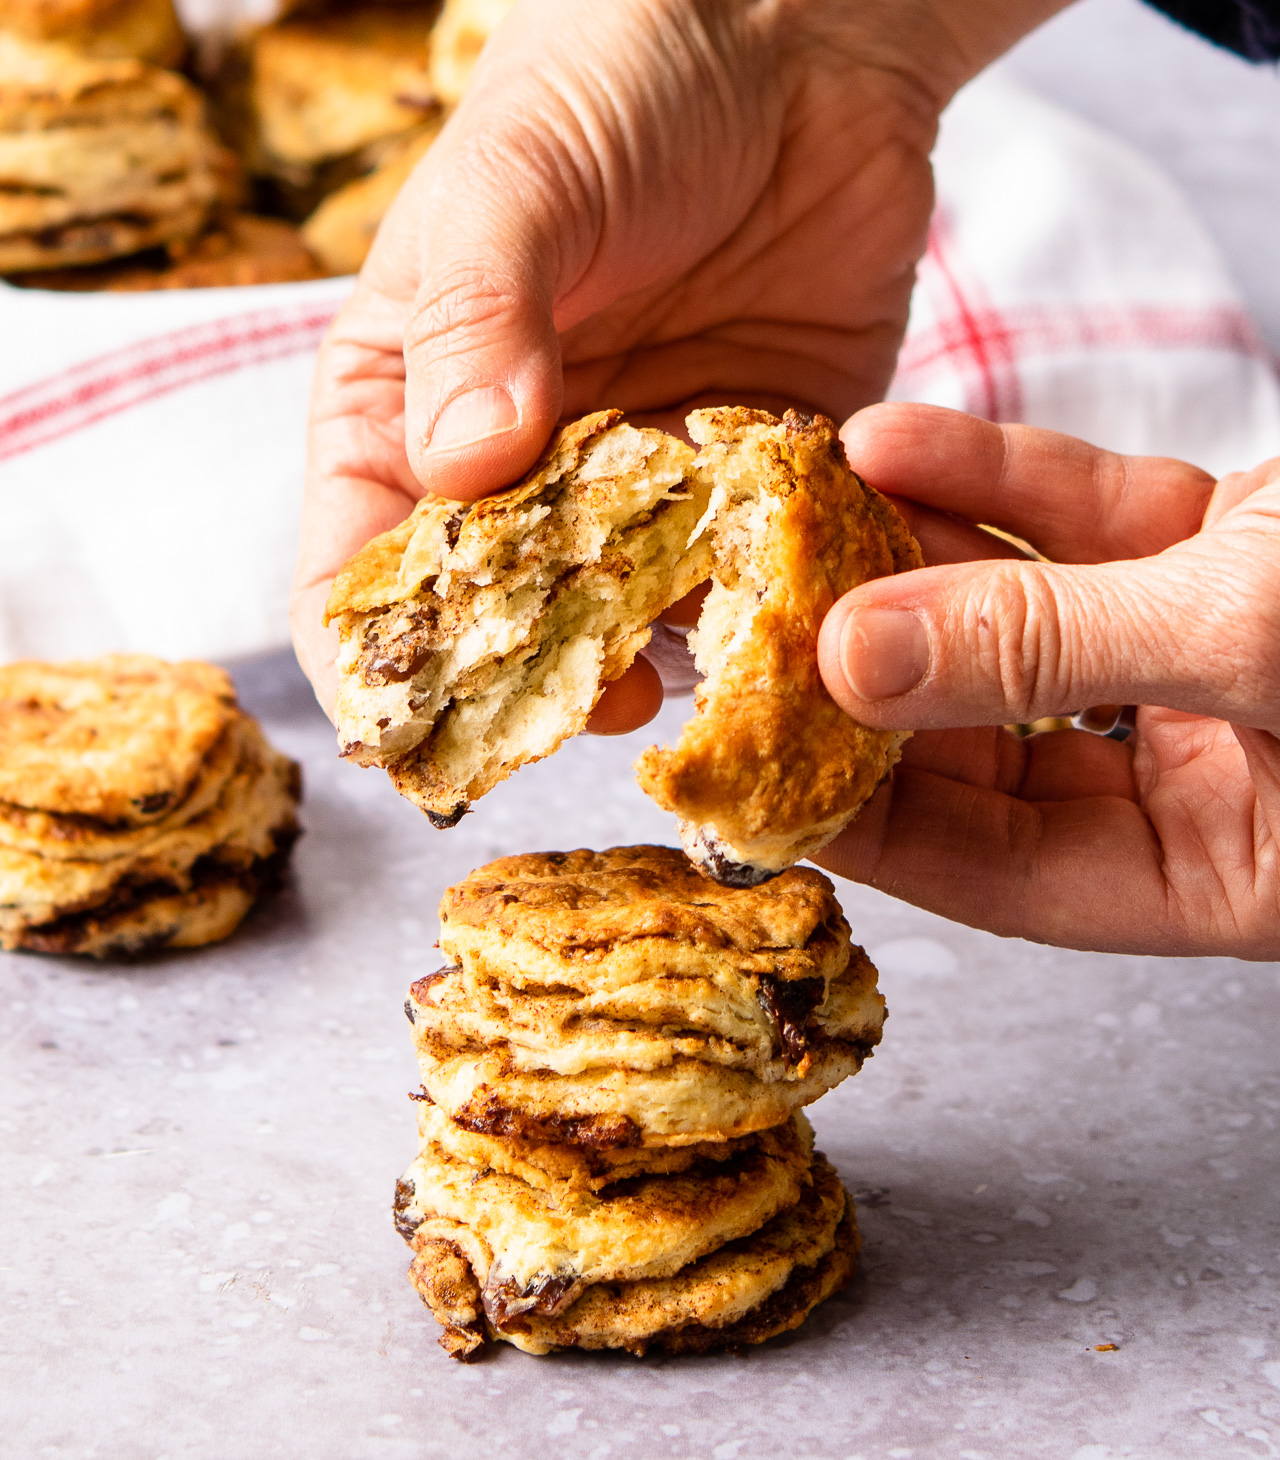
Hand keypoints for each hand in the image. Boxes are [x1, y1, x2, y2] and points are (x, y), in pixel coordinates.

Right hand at [291, 0, 1065, 719]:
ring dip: (658, 662)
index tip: (427, 717)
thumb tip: (465, 467)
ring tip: (706, 667)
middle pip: (491, 633)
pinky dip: (756, 620)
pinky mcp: (742, 492)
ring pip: (621, 631)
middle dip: (532, 685)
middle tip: (600, 701)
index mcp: (403, 415)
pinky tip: (784, 626)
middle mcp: (511, 478)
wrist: (798, 40)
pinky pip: (740, 586)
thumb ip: (476, 319)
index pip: (356, 577)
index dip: (379, 666)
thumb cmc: (618, 81)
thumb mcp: (515, 181)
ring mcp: (631, 495)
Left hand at [814, 403, 1279, 958]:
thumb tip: (860, 661)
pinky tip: (892, 444)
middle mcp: (1201, 777)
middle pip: (988, 742)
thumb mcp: (1243, 637)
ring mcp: (1201, 661)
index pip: (998, 868)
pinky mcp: (1219, 552)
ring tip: (808, 507)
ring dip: (913, 554)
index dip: (869, 822)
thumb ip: (1047, 650)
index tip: (756, 767)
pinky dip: (992, 479)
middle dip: (872, 671)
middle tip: (760, 622)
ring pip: (1021, 618)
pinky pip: (1081, 521)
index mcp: (1219, 869)